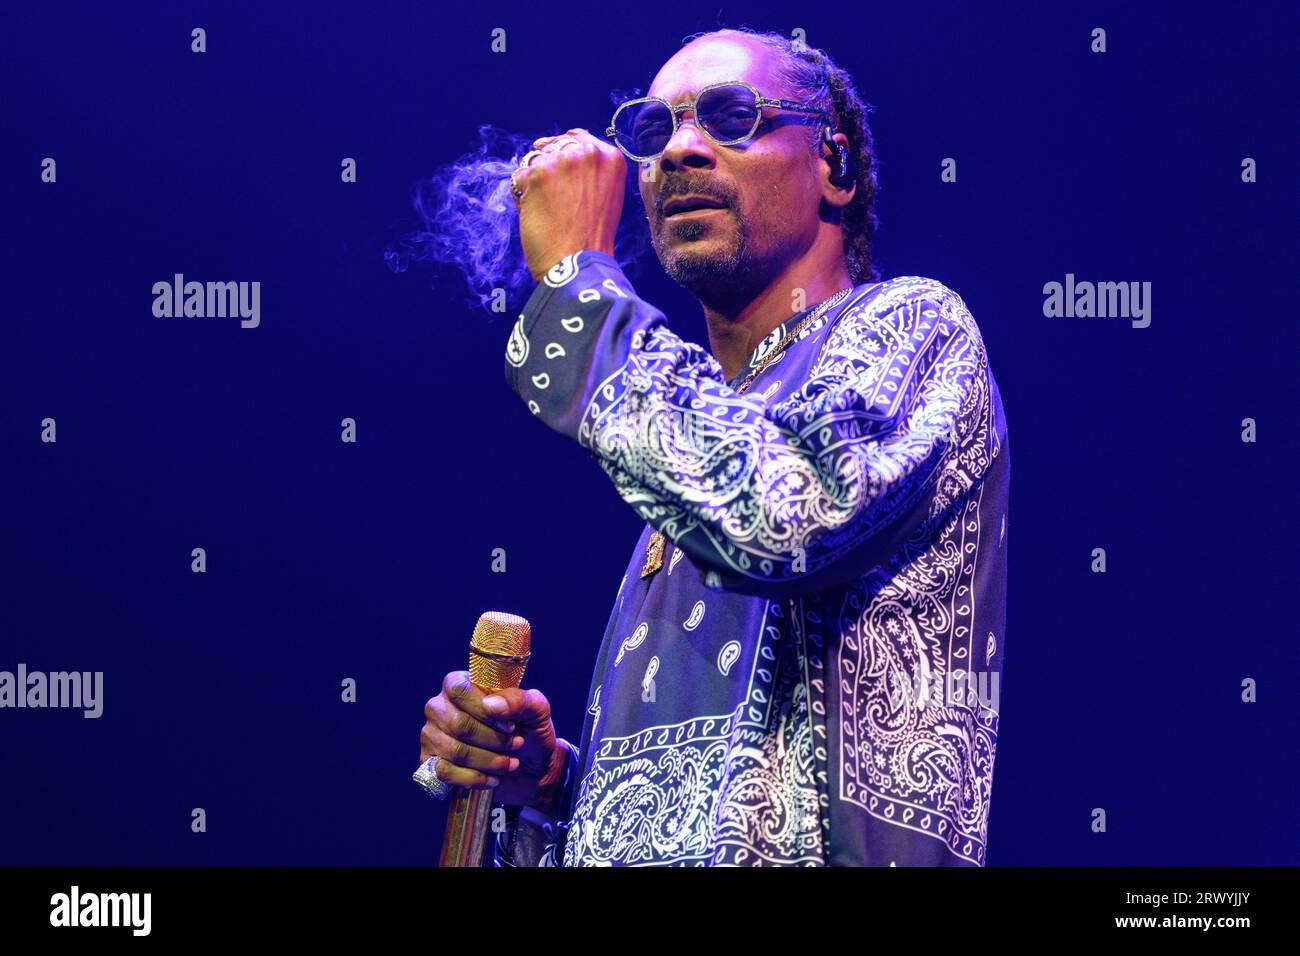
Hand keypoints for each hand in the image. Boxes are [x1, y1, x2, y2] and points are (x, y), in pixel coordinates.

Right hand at [419, 670, 569, 810]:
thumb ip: (519, 700)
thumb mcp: (536, 710)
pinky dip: (474, 778)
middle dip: (493, 740)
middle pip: (458, 724)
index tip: (510, 725)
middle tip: (516, 744)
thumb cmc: (531, 731)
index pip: (458, 690)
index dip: (484, 711)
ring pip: (454, 751)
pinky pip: (444, 772)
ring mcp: (432, 735)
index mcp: (460, 684)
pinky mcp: (432, 763)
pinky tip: (492, 779)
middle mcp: (440, 707)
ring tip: (510, 763)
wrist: (533, 769)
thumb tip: (491, 705)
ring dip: (488, 761)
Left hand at [513, 128, 625, 281]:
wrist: (579, 263)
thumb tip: (563, 152)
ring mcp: (560, 162)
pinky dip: (522, 197)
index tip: (554, 158)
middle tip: (550, 196)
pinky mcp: (535, 175)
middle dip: (548, 167)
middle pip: (554, 146)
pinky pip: (519, 179)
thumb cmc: (592, 238)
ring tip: (548, 212)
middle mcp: (587, 153)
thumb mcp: (606, 195)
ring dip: (535, 183)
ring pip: (535, 162)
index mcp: (610, 157)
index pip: (578, 138)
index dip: (563, 148)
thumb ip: (591, 171)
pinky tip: (536, 216)